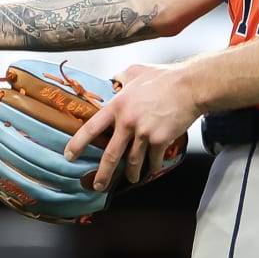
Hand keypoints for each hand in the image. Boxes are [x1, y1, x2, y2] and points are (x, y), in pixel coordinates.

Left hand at [64, 62, 199, 185]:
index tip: (69, 155)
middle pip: (111, 154)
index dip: (78, 144)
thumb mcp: (134, 72)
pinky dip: (152, 167)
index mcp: (117, 106)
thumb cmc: (162, 77)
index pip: (91, 128)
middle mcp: (128, 122)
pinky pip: (154, 160)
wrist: (189, 86)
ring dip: (131, 174)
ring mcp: (144, 133)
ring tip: (130, 179)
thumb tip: (114, 81)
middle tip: (97, 185)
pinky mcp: (161, 140)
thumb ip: (120, 78)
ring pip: (133, 161)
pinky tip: (151, 170)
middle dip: (103, 174)